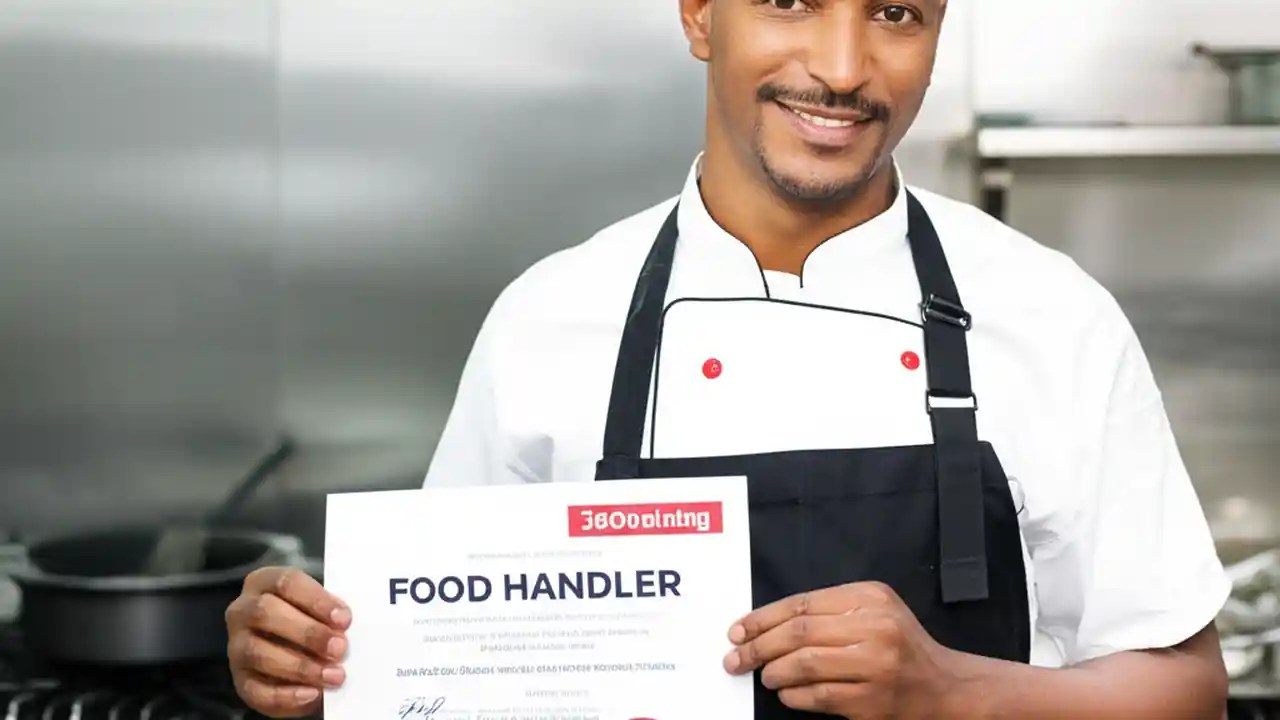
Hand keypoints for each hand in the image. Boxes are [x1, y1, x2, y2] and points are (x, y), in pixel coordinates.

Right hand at [225, 566, 351, 717]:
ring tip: (333, 676)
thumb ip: (328, 614)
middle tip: (339, 648)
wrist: (290, 653)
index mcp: (264, 582)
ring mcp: (236, 646)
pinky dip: (286, 695)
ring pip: (258, 653)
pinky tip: (312, 694)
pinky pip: (256, 690)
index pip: (286, 582)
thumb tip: (343, 628)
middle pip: (266, 613)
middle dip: (307, 632)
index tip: (344, 619)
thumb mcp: (318, 609)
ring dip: (300, 666)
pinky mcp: (239, 679)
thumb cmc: (308, 620)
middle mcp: (242, 611)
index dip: (316, 600)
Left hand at [722, 582, 960, 718]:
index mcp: (870, 597)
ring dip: (774, 672)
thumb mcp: (874, 611)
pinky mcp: (873, 701)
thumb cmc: (899, 646)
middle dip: (759, 646)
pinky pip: (819, 696)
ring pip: (805, 664)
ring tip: (765, 675)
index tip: (738, 630)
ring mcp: (876, 666)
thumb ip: (828, 610)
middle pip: (799, 633)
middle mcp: (876, 627)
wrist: (946, 687)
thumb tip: (765, 625)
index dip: (763, 618)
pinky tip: (787, 694)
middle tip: (736, 657)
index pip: (802, 603)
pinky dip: (794, 696)